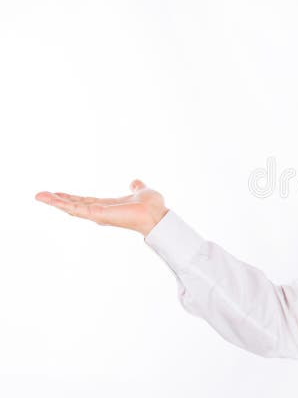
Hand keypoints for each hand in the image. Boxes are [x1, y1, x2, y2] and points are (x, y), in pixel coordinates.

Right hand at [35, 179, 168, 236]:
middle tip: (40, 195)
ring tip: (40, 196)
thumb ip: (136, 187)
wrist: (158, 214)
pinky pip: (78, 210)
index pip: (85, 202)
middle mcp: (101, 212)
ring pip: (72, 208)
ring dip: (55, 202)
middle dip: (57, 200)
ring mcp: (99, 215)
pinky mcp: (99, 216)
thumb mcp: (141, 191)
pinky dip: (64, 205)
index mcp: (107, 206)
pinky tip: (52, 200)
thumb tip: (135, 182)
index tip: (58, 194)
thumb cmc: (152, 206)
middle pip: (74, 206)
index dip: (71, 198)